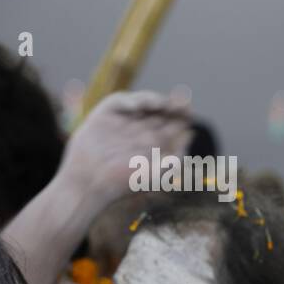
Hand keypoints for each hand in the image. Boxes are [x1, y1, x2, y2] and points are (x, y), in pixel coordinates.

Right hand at [59, 90, 192, 207]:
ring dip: (153, 100)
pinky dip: (129, 100)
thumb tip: (190, 134)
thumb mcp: (157, 173)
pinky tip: (139, 106)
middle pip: (160, 111)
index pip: (172, 123)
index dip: (181, 115)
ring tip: (162, 104)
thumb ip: (176, 157)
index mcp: (154, 141)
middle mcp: (139, 128)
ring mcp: (122, 121)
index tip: (189, 111)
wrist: (92, 182)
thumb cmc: (125, 182)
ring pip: (142, 103)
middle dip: (171, 105)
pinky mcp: (104, 115)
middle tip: (181, 101)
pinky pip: (119, 102)